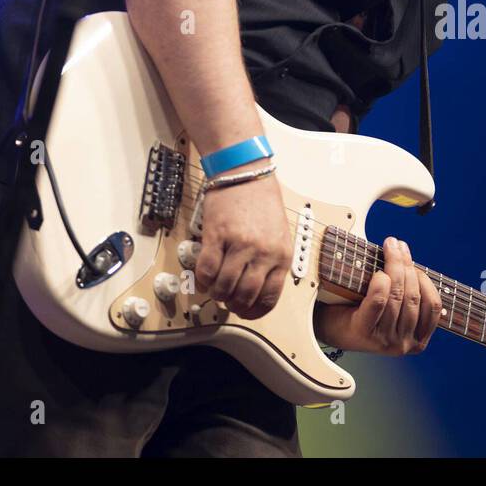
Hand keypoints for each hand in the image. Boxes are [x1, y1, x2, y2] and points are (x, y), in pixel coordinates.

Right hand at [194, 166, 292, 318]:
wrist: (245, 173)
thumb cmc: (262, 201)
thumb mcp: (279, 234)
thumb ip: (271, 260)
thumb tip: (255, 287)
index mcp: (281, 254)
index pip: (269, 297)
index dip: (254, 311)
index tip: (246, 312)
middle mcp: (263, 252)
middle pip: (245, 295)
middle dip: (234, 305)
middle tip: (227, 302)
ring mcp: (240, 244)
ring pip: (224, 286)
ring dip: (217, 293)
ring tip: (215, 289)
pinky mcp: (217, 236)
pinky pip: (206, 269)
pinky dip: (203, 280)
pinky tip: (204, 278)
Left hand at [314, 237, 440, 355]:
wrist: (330, 327)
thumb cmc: (364, 311)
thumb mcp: (394, 306)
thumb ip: (408, 290)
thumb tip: (411, 258)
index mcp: (417, 340)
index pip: (432, 305)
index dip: (424, 279)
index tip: (411, 258)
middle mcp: (403, 344)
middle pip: (413, 297)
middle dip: (406, 265)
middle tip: (396, 244)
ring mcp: (384, 341)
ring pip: (396, 296)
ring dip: (394, 266)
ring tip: (388, 248)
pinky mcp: (364, 333)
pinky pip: (378, 301)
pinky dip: (379, 283)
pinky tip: (378, 272)